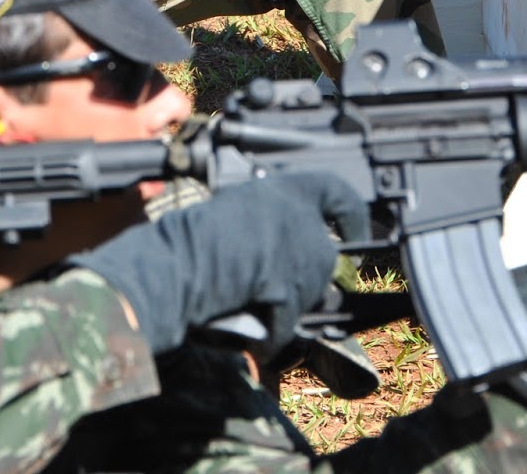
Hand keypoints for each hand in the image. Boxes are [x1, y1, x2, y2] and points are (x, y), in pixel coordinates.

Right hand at [71, 172, 368, 356]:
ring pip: (312, 289)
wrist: (174, 264)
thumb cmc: (193, 238)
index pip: (337, 190)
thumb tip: (299, 254)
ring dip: (290, 306)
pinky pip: (291, 320)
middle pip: (324, 256)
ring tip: (256, 309)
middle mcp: (298, 215)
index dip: (352, 215)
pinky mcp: (288, 285)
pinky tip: (258, 338)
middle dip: (307, 280)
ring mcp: (296, 250)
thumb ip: (274, 222)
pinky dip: (275, 335)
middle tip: (280, 291)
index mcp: (285, 188)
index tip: (351, 236)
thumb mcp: (240, 212)